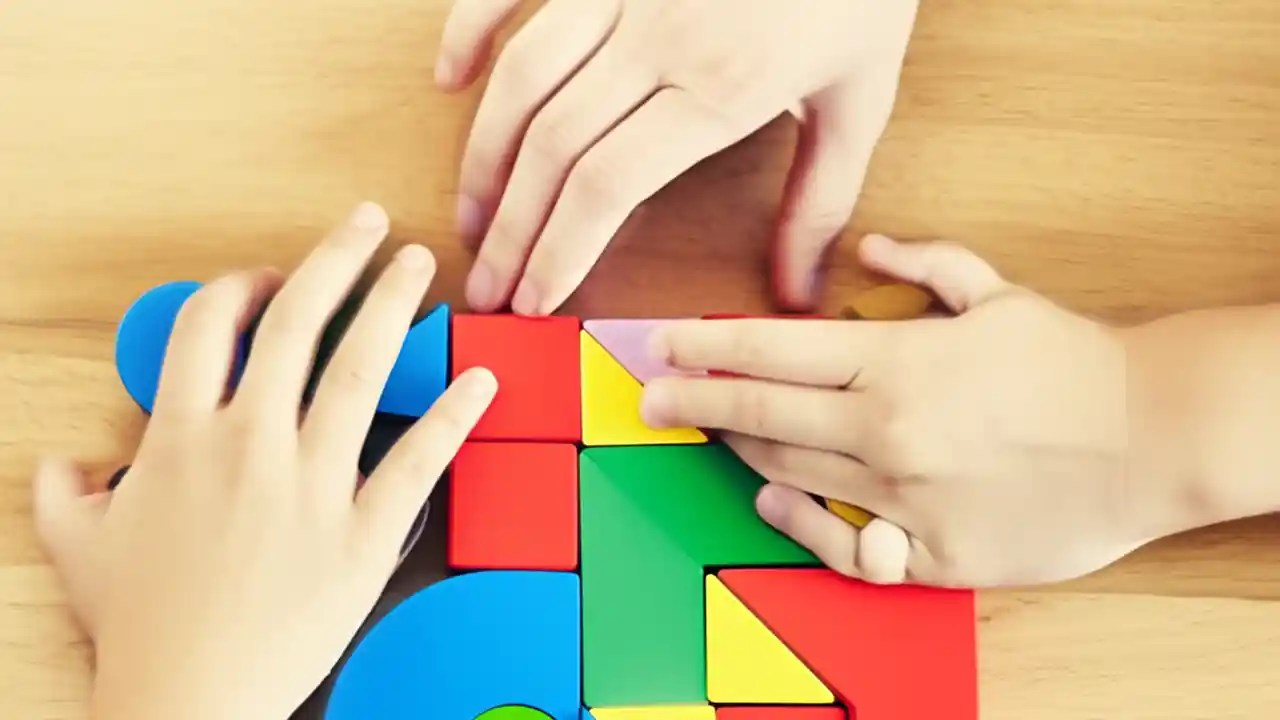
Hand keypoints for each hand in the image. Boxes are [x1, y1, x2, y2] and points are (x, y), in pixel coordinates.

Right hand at [33, 203, 496, 719]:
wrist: (189, 699)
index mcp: (182, 437)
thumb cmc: (137, 625)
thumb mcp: (76, 547)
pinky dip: (453, 415)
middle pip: (298, 325)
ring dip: (392, 307)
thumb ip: (65, 490)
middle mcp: (250, 445)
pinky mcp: (365, 533)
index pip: (212, 325)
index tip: (270, 278)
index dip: (242, 286)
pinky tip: (481, 376)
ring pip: (359, 371)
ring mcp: (312, 486)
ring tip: (420, 265)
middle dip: (336, 261)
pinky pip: (417, 461)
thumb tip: (63, 463)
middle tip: (370, 222)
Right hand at [436, 0, 919, 314]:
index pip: (606, 185)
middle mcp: (657, 37)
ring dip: (483, 155)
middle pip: (552, 147)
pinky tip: (452, 79)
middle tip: (486, 286)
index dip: (557, 250)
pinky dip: (471, 27)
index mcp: (720, 86)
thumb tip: (795, 298)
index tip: (534, 299)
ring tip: (469, 219)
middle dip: (509, 228)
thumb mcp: (859, 99)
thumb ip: (817, 202)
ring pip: (522, 78)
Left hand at [640, 234, 1153, 587]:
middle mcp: (884, 429)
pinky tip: (771, 502)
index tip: (661, 346)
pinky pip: (842, 543)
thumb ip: (922, 263)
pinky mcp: (928, 553)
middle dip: (695, 403)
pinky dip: (799, 520)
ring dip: (739, 453)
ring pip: (789, 475)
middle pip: (760, 416)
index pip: (769, 351)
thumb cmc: (1072, 363)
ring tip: (709, 435)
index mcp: (894, 360)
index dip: (704, 348)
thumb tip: (863, 243)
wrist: (1151, 438)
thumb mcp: (997, 290)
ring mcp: (902, 497)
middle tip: (651, 400)